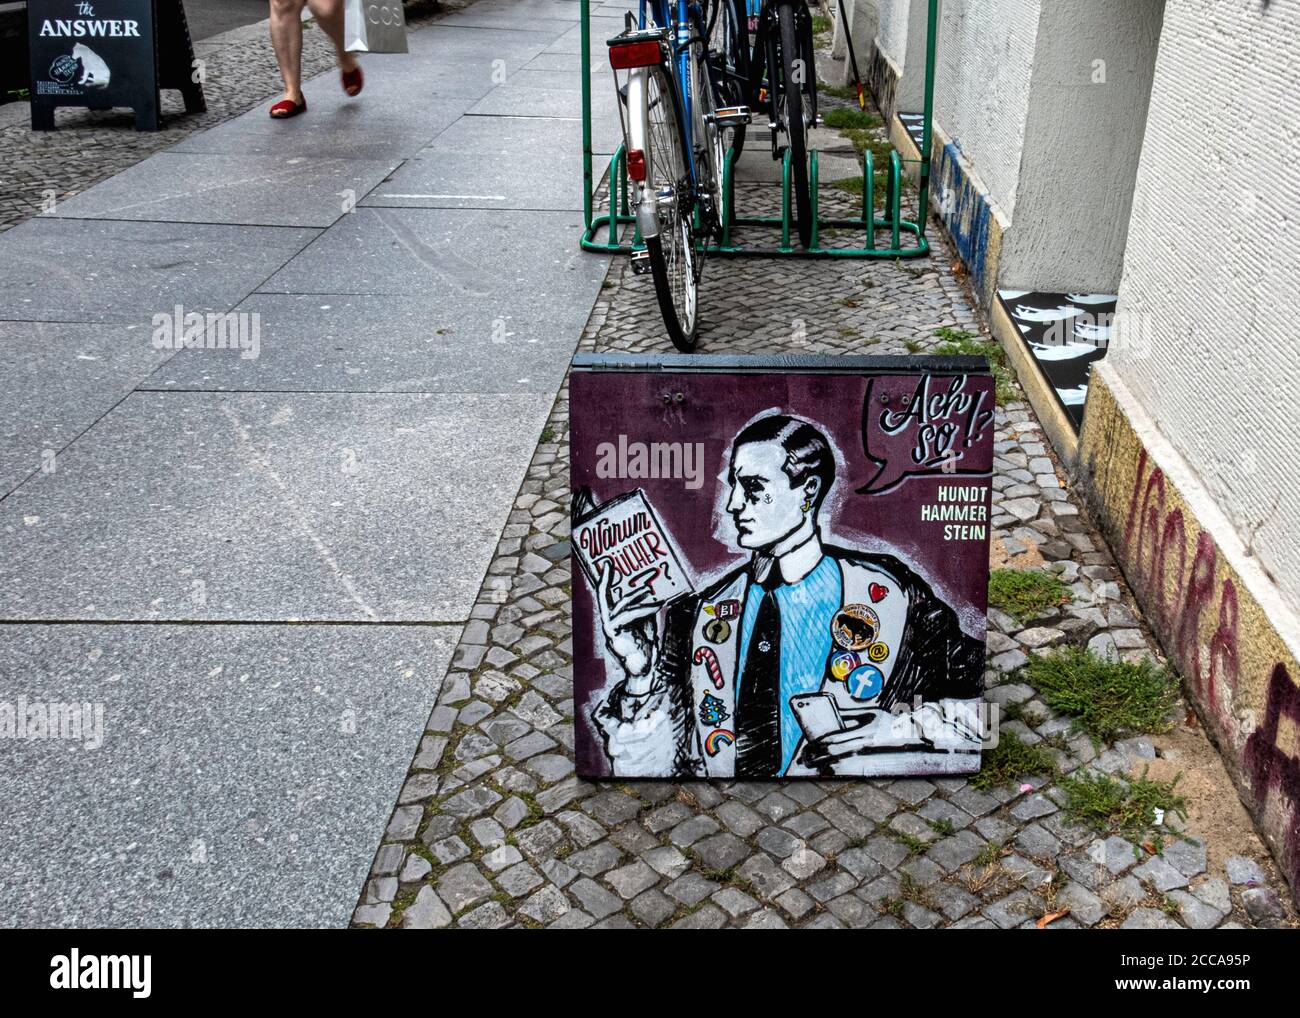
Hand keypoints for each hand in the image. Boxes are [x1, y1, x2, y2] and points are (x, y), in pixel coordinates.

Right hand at [597, 563, 658, 691]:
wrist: (645, 671)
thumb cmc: (647, 650)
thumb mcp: (648, 625)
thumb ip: (646, 611)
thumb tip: (653, 596)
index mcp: (615, 621)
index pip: (607, 598)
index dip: (606, 581)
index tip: (607, 565)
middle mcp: (609, 624)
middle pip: (603, 599)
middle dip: (605, 581)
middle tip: (607, 563)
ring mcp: (609, 631)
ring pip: (620, 608)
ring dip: (640, 603)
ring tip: (658, 603)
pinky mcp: (614, 636)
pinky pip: (626, 617)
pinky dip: (642, 611)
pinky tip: (656, 608)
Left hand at [801, 710, 911, 772]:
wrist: (906, 735)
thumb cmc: (887, 721)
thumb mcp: (870, 713)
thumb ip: (850, 714)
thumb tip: (831, 714)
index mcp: (863, 732)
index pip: (837, 739)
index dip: (821, 743)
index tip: (810, 745)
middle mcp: (862, 744)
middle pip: (835, 752)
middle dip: (818, 755)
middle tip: (805, 757)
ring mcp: (863, 751)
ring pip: (839, 759)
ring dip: (823, 762)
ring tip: (810, 762)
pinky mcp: (864, 755)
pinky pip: (845, 760)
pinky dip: (832, 763)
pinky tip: (823, 766)